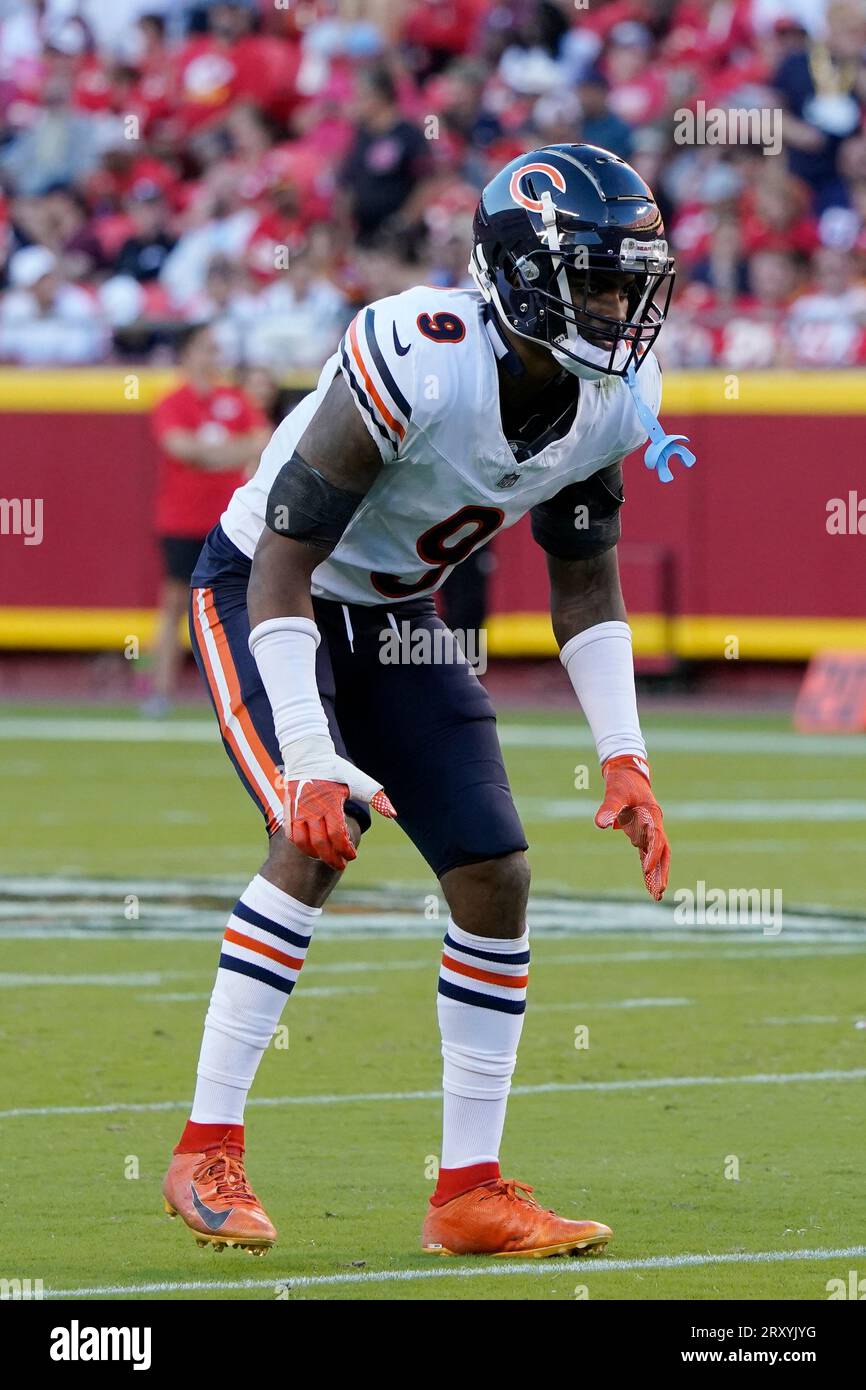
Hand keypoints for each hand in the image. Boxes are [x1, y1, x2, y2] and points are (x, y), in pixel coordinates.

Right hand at [282, 751, 395, 871]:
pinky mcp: (289, 811)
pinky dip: (301, 846)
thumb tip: (393, 815)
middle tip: (341, 865)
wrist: (308, 756)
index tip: (352, 856)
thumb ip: (377, 798)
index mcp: (331, 803)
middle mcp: (313, 809)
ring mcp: (299, 811)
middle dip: (332, 858)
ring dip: (315, 854)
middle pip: (321, 843)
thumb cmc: (336, 770)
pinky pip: (292, 835)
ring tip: (325, 858)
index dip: (345, 850)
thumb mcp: (359, 781)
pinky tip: (310, 849)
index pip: (338, 835)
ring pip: (304, 842)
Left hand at [594, 754, 669, 900]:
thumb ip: (608, 808)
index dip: (652, 855)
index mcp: (652, 815)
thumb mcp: (614, 792)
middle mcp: (655, 824)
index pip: (656, 839)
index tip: (648, 870)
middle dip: (661, 872)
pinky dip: (648, 865)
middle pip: (662, 852)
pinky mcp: (642, 831)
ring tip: (656, 894)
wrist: (626, 772)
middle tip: (659, 892)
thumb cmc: (621, 782)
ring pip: (657, 855)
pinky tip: (648, 880)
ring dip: (657, 873)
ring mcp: (650, 829)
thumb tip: (600, 824)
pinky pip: (647, 852)